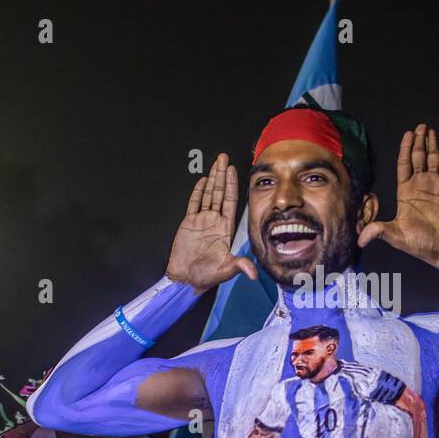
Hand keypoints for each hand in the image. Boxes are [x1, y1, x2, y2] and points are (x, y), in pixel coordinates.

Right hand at [165, 153, 257, 291]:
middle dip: (222, 175)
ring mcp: (201, 221)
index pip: (230, 202)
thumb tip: (253, 273)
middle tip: (224, 157)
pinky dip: (197, 192)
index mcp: (225, 229)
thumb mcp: (225, 271)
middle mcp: (215, 221)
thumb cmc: (205, 276)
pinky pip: (193, 204)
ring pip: (207, 195)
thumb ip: (239, 267)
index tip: (234, 171)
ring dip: (211, 179)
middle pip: (219, 193)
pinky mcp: (188, 224)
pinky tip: (202, 180)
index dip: (232, 186)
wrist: (185, 279)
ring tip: (215, 162)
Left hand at [357, 124, 438, 264]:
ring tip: (431, 131)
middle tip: (420, 127)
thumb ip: (378, 231)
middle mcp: (421, 186)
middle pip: (418, 158)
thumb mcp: (396, 236)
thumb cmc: (421, 244)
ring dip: (433, 145)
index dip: (405, 149)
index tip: (407, 135)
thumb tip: (359, 239)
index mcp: (407, 192)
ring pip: (434, 160)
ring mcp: (437, 186)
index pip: (404, 164)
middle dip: (418, 142)